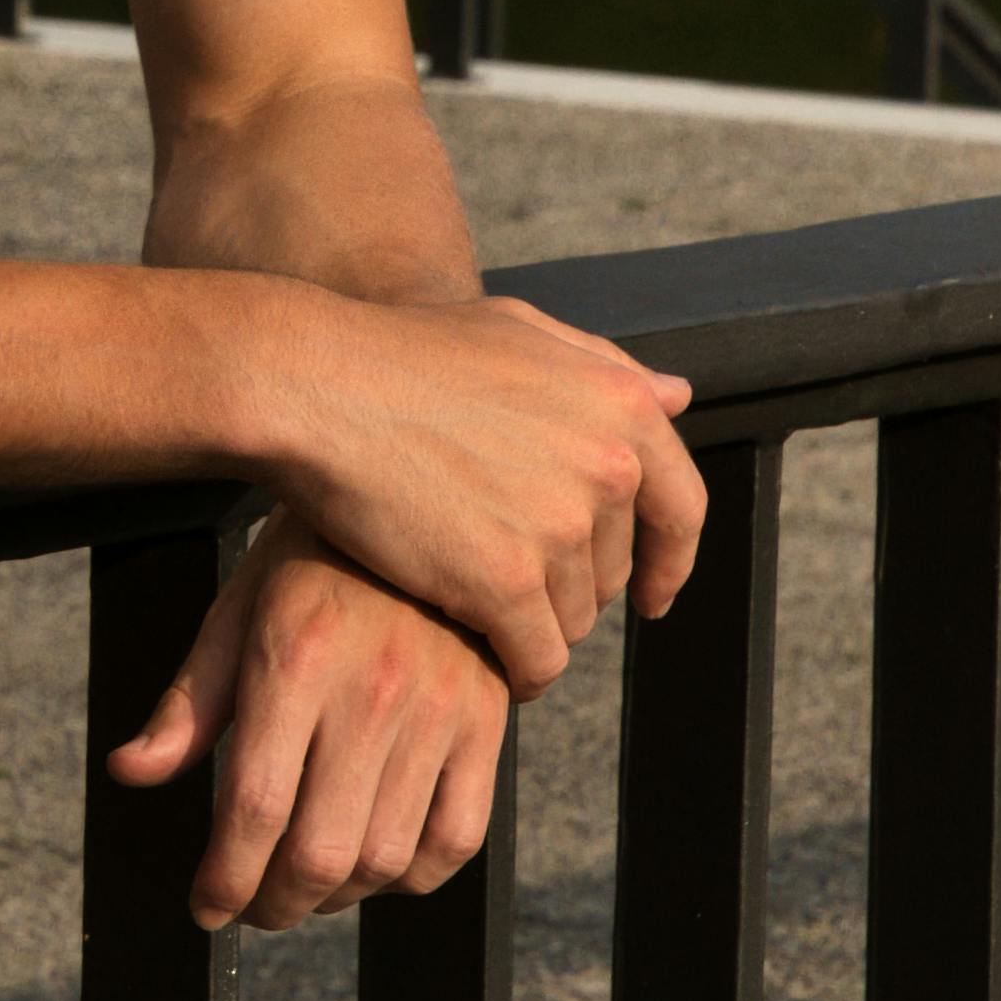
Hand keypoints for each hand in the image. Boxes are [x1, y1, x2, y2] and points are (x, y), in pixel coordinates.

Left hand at [108, 517, 509, 928]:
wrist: (426, 491)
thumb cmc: (311, 558)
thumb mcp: (239, 609)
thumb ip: (190, 701)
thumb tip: (130, 773)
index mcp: (296, 658)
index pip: (254, 806)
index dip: (224, 878)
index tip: (205, 908)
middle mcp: (373, 689)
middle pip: (321, 851)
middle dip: (274, 904)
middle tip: (252, 908)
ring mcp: (441, 708)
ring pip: (387, 859)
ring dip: (337, 899)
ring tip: (305, 888)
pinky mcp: (488, 719)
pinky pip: (457, 837)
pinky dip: (412, 877)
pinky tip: (375, 865)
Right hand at [250, 288, 701, 695]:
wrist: (318, 383)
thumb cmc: (404, 350)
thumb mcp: (520, 330)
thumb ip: (603, 366)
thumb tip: (677, 398)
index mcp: (623, 406)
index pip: (682, 508)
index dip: (669, 560)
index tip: (651, 595)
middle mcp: (608, 467)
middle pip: (611, 570)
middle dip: (568, 584)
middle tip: (506, 578)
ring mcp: (559, 527)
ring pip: (572, 618)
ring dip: (530, 622)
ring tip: (471, 600)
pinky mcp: (505, 583)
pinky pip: (536, 658)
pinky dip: (517, 670)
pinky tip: (483, 658)